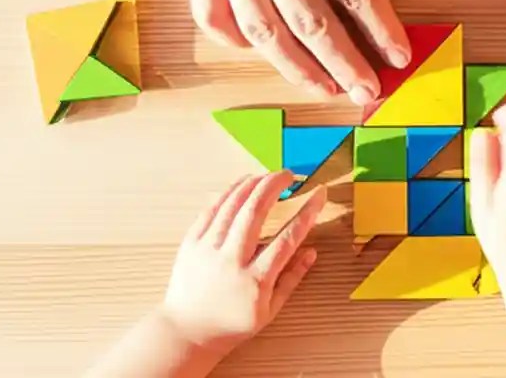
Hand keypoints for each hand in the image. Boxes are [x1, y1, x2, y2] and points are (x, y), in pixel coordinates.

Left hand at [160, 172, 327, 366]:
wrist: (187, 331)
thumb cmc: (231, 324)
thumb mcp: (269, 310)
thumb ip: (292, 279)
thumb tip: (311, 252)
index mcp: (254, 281)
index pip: (287, 239)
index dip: (306, 214)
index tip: (318, 195)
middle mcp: (231, 262)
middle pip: (255, 213)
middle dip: (274, 186)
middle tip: (288, 174)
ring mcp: (208, 251)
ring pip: (231, 207)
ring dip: (251, 185)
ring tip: (267, 174)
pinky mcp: (191, 244)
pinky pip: (210, 211)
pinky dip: (227, 193)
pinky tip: (241, 184)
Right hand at [179, 0, 424, 103]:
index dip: (381, 28)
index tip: (399, 56)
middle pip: (310, 20)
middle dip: (344, 64)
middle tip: (367, 93)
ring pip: (262, 26)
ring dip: (295, 65)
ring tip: (323, 87)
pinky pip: (211, 7)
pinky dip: (234, 37)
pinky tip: (260, 50)